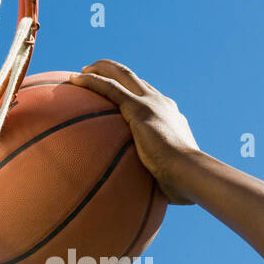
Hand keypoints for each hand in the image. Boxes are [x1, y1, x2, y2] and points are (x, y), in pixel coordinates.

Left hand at [70, 60, 198, 204]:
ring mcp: (150, 103)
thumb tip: (147, 194)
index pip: (148, 95)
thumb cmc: (182, 183)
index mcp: (170, 115)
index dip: (131, 89)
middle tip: (93, 72)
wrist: (189, 173)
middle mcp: (161, 103)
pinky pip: (109, 88)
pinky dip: (91, 81)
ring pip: (121, 75)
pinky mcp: (138, 108)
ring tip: (80, 73)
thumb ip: (157, 176)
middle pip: (134, 78)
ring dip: (100, 69)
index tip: (116, 89)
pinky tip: (74, 80)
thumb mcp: (169, 174)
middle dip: (113, 71)